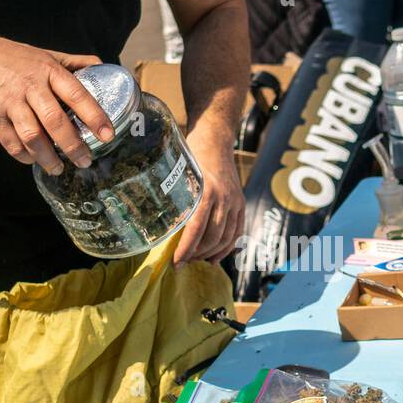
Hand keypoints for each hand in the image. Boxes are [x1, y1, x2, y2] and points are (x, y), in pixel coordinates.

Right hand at [0, 32, 109, 173]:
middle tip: (85, 161)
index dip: (94, 116)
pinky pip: (10, 142)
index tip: (108, 135)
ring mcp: (9, 102)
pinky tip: (33, 160)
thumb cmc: (12, 56)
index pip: (76, 94)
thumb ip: (74, 62)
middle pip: (55, 121)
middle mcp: (30, 86)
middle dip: (73, 146)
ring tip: (59, 169)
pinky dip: (23, 156)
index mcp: (48, 70)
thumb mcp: (45, 53)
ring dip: (47, 158)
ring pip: (31, 136)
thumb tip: (102, 66)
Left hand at [175, 124, 244, 264]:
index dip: (186, 250)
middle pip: (213, 238)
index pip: (195, 230)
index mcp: (206, 192)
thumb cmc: (191, 155)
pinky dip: (227, 249)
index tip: (176, 262)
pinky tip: (214, 258)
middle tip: (183, 261)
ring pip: (226, 238)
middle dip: (197, 254)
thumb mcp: (179, 175)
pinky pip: (237, 232)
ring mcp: (235, 201)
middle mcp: (223, 198)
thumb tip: (162, 228)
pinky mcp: (241, 203)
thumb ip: (176, 199)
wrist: (216, 139)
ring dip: (210, 253)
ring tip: (196, 259)